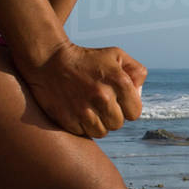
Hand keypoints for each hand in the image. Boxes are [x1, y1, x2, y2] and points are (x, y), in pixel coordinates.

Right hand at [15, 41, 147, 137]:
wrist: (49, 60)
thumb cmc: (87, 59)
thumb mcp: (116, 56)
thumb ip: (136, 72)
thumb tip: (139, 94)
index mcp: (119, 82)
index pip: (134, 113)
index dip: (127, 108)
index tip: (118, 101)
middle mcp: (102, 97)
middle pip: (117, 124)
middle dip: (112, 115)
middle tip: (101, 103)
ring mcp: (83, 110)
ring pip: (101, 132)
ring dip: (98, 123)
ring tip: (90, 108)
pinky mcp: (67, 118)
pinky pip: (83, 133)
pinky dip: (82, 125)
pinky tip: (77, 110)